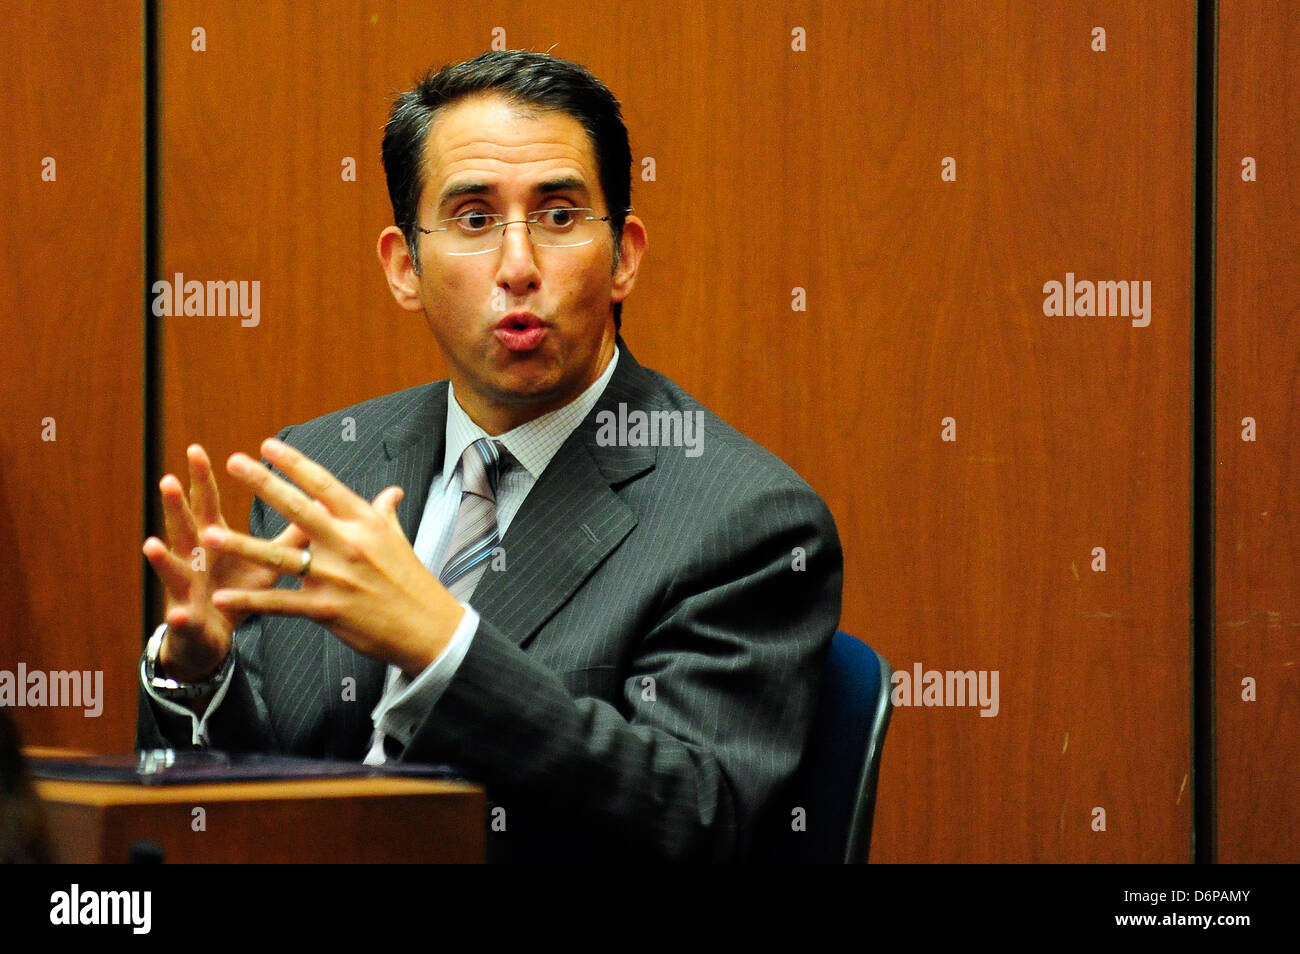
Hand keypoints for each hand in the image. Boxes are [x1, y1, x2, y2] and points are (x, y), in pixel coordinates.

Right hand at [142, 444, 309, 681]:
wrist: (212, 637)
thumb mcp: (265, 560)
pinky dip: (180, 617)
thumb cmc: (237, 591)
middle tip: (168, 480)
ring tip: (151, 544)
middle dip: (174, 506)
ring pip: (172, 571)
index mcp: (211, 541)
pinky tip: (178, 614)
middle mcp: (192, 560)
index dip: (201, 479)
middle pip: (182, 528)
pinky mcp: (186, 621)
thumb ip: (290, 534)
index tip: (195, 450)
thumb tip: (317, 505)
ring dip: (163, 559)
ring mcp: (185, 590)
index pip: (205, 504)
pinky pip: (183, 619)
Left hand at [202, 438, 464, 676]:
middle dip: (264, 484)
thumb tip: (392, 492)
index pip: (324, 485)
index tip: (268, 445)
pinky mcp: (326, 609)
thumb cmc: (412, 582)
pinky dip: (250, 600)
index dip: (294, 464)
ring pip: (280, 557)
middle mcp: (347, 543)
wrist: (427, 627)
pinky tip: (222, 596)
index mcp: (364, 523)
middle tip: (235, 463)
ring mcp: (335, 577)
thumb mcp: (399, 540)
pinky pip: (280, 603)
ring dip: (242, 545)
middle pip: (298, 508)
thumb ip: (385, 514)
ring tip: (208, 535)